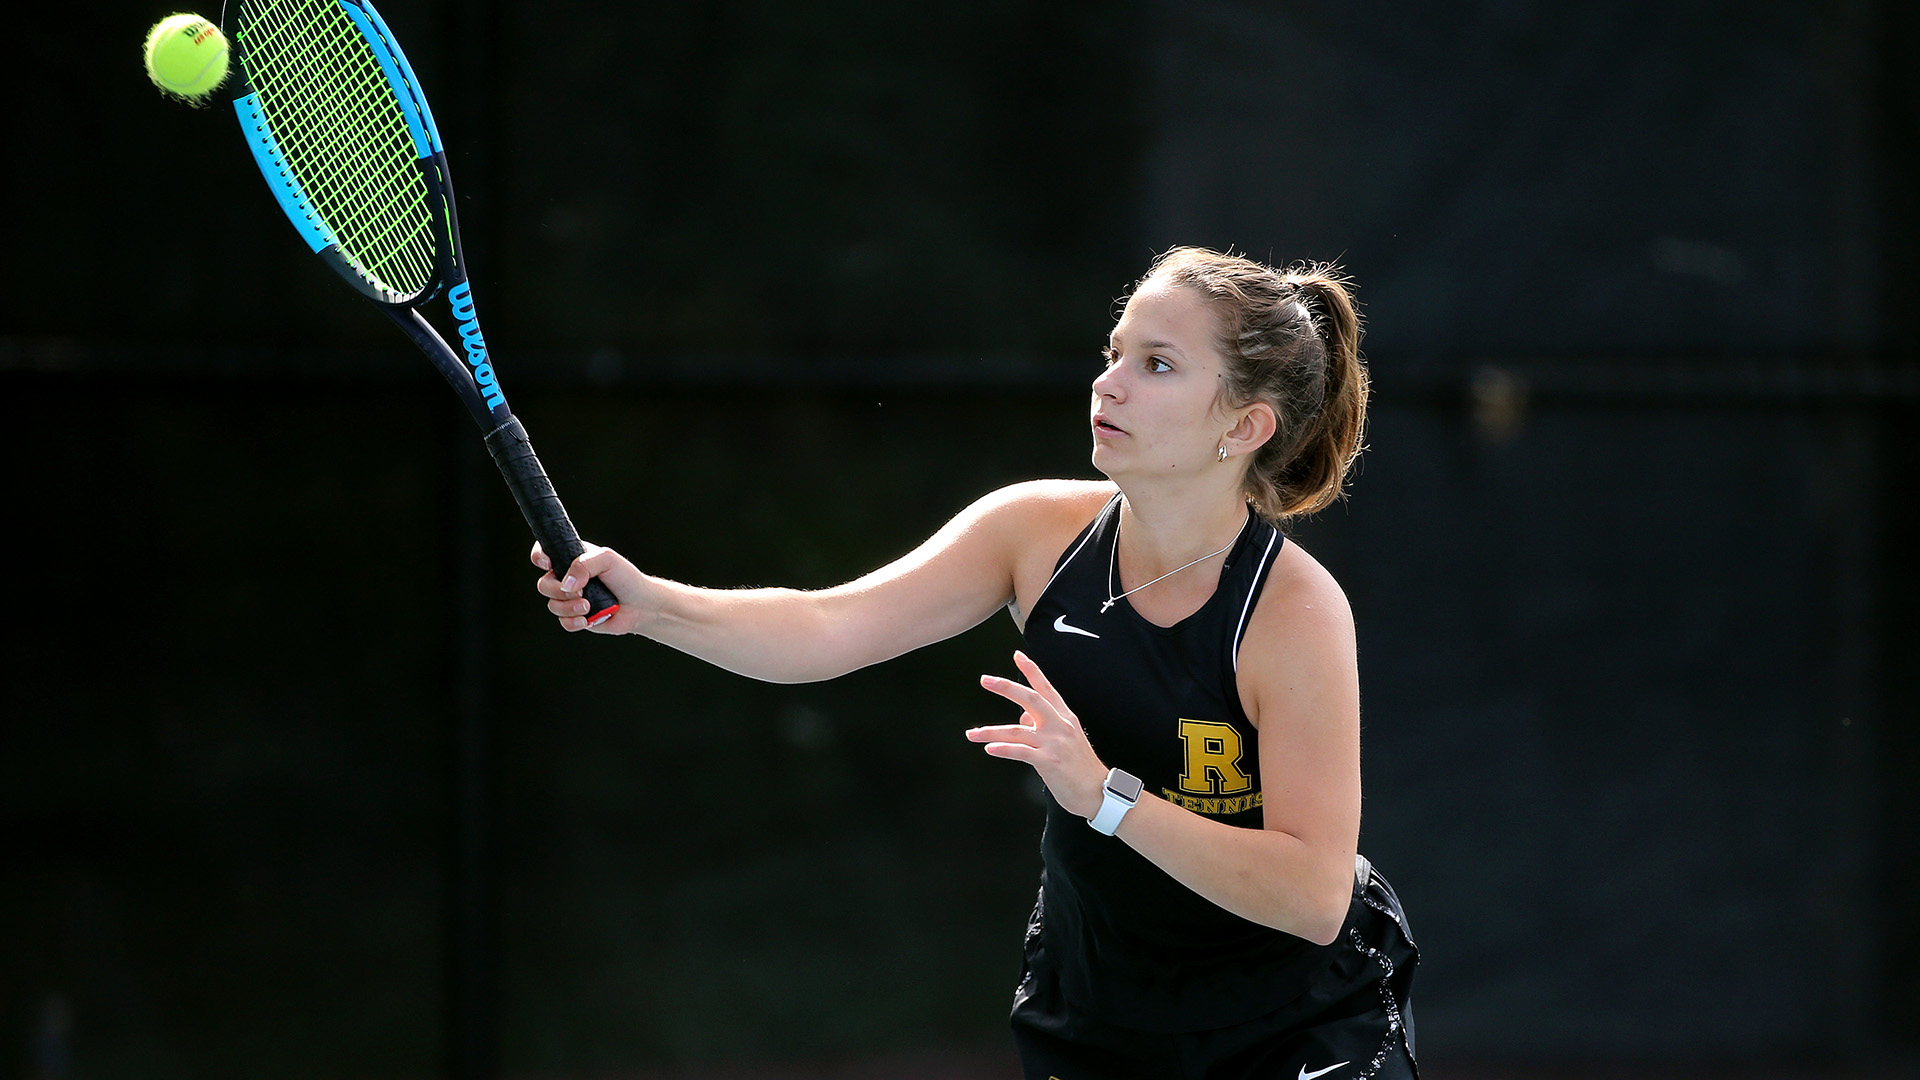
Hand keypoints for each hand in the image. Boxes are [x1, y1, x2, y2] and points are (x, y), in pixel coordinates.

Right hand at [531, 541, 643, 633]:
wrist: (641, 604)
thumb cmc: (626, 577)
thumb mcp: (607, 559)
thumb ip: (584, 564)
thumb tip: (567, 584)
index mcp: (572, 559)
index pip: (544, 553)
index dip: (539, 557)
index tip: (547, 563)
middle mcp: (568, 579)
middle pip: (543, 584)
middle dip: (557, 590)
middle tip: (580, 592)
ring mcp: (571, 599)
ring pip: (552, 605)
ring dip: (569, 607)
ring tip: (589, 606)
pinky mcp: (577, 617)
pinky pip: (563, 622)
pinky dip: (573, 621)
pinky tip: (587, 619)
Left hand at [969, 650, 1108, 819]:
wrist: (1098, 792)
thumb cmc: (1080, 767)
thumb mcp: (1065, 740)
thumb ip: (1043, 726)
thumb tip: (1021, 718)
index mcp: (1065, 718)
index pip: (1046, 688)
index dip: (1032, 671)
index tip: (1017, 655)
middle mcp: (1060, 726)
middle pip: (1030, 699)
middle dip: (1006, 688)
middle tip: (985, 680)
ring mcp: (1054, 743)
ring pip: (1017, 730)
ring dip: (990, 731)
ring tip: (971, 734)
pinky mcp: (1049, 761)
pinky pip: (1021, 752)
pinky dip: (1003, 748)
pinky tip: (989, 748)